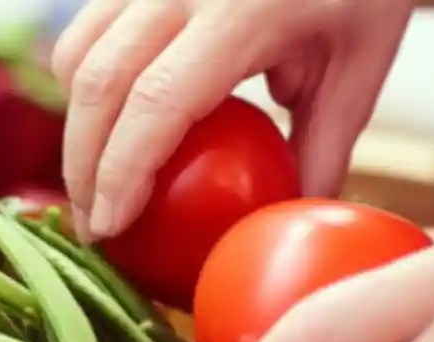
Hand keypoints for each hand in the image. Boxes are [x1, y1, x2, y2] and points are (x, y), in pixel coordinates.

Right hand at [52, 0, 412, 239]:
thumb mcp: (358, 68)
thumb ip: (322, 149)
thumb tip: (284, 223)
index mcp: (242, 11)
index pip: (157, 101)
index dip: (122, 172)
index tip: (110, 226)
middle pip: (100, 85)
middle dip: (82, 167)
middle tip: (91, 228)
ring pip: (76, 56)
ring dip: (75, 128)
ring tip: (93, 183)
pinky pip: (84, 33)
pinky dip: (81, 87)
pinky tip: (105, 126)